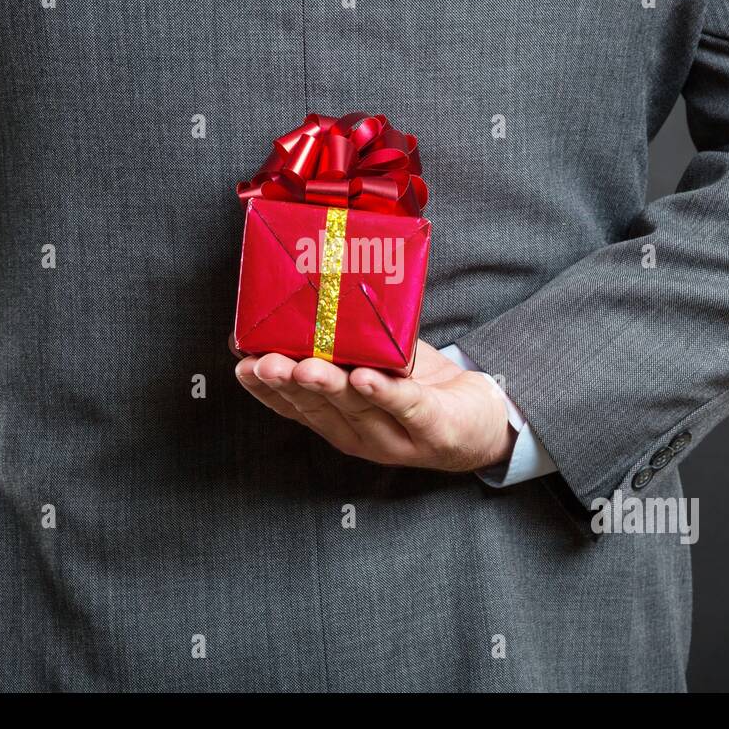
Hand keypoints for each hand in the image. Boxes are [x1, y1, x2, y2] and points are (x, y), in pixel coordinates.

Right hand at [234, 340, 515, 472]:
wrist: (486, 418)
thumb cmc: (421, 385)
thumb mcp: (376, 362)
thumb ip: (346, 342)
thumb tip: (310, 290)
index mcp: (338, 421)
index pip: (294, 407)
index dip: (265, 388)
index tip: (242, 364)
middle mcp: (359, 435)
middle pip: (318, 407)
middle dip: (288, 384)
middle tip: (265, 363)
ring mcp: (396, 439)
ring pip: (356, 408)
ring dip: (329, 385)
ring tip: (306, 366)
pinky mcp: (435, 431)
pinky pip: (407, 408)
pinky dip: (386, 392)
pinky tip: (367, 378)